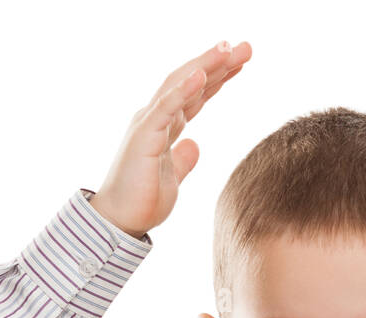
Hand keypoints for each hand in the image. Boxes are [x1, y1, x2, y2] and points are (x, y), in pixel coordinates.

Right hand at [91, 40, 252, 238]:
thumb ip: (184, 160)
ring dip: (205, 66)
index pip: (195, 96)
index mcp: (164, 127)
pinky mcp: (144, 137)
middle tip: (245, 47)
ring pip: (180, 86)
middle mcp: (156, 119)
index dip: (217, 77)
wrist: (120, 221)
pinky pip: (166, 107)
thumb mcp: (174, 178)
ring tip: (228, 48)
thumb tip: (195, 145)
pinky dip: (183, 89)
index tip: (240, 62)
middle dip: (218, 63)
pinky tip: (201, 73)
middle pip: (191, 83)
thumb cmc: (142, 200)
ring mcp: (149, 124)